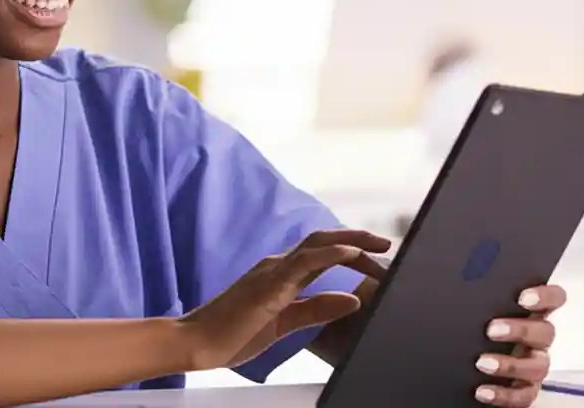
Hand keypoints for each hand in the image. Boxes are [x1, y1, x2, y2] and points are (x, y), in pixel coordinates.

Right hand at [177, 229, 390, 370]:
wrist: (197, 342)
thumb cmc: (233, 334)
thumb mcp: (285, 323)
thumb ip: (317, 309)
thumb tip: (352, 300)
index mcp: (280, 275)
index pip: (322, 255)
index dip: (350, 253)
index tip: (377, 260)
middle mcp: (277, 265)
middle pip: (324, 241)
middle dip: (357, 240)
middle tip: (386, 244)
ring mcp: (272, 271)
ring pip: (317, 245)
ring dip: (350, 243)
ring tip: (378, 244)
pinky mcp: (268, 284)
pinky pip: (304, 263)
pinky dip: (329, 254)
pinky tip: (349, 255)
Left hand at [474, 284, 566, 406]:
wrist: (466, 365)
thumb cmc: (476, 328)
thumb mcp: (479, 309)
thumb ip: (480, 296)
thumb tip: (456, 274)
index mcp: (531, 314)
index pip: (554, 298)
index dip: (545, 296)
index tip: (523, 297)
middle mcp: (538, 339)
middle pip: (546, 332)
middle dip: (520, 330)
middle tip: (491, 329)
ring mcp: (534, 366)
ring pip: (537, 367)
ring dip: (510, 365)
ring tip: (482, 362)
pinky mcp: (525, 391)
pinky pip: (523, 397)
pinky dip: (503, 395)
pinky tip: (483, 390)